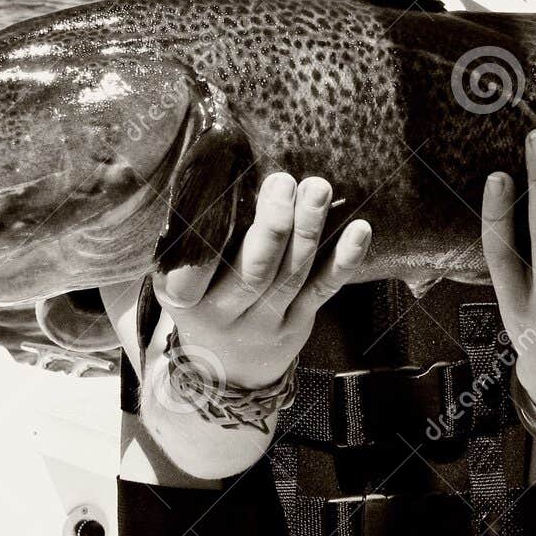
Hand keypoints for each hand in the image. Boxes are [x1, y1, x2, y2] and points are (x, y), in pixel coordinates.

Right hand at [152, 173, 371, 388]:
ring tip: (317, 188)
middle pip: (252, 272)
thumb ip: (187, 238)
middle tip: (283, 182)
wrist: (224, 368)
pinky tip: (360, 230)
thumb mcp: (175, 277)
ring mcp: (264, 322)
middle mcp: (224, 314)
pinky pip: (322, 290)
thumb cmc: (199, 297)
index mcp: (184, 298)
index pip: (195, 271)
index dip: (212, 237)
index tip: (226, 193)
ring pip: (290, 276)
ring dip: (308, 230)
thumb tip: (199, 167)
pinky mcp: (297, 323)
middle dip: (272, 226)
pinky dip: (344, 261)